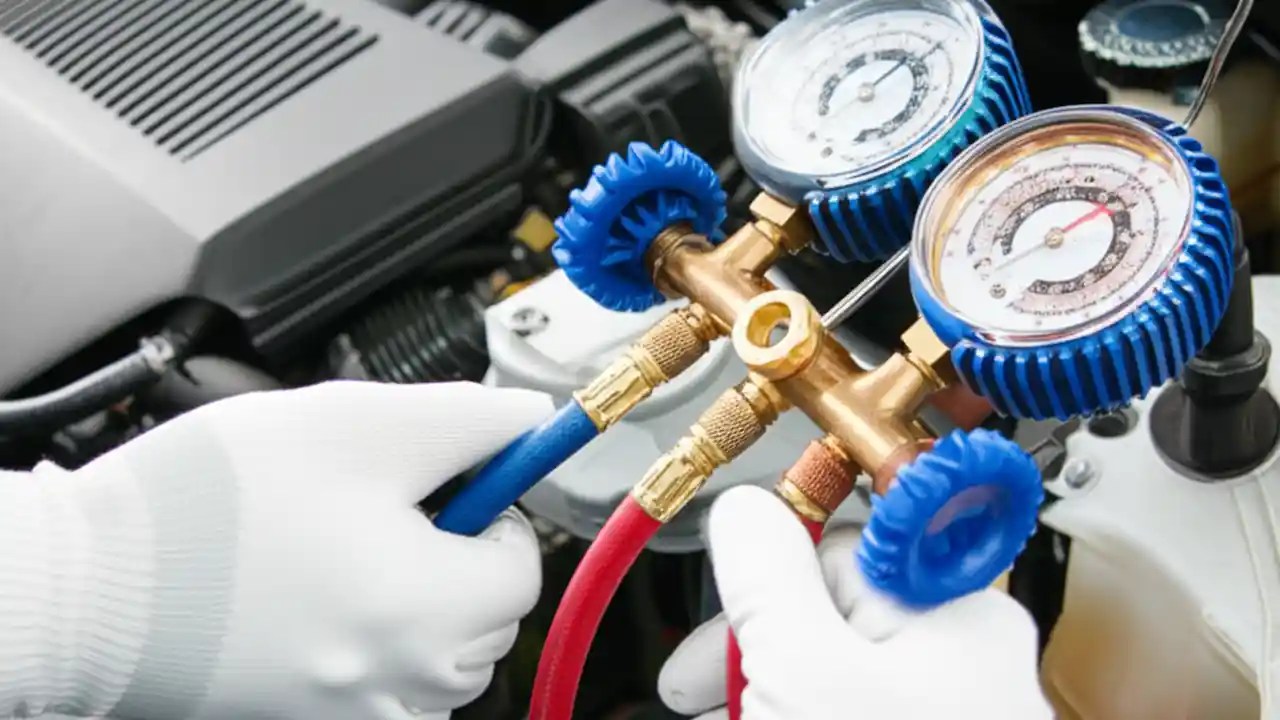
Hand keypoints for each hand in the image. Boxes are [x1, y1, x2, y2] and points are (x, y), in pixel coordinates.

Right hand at [0, 381, 551, 719]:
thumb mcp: (359, 424)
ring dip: (425, 604)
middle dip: (461, 558)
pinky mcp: (311, 719)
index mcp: (424, 610)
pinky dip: (379, 643)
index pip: (523, 571)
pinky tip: (322, 598)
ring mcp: (353, 712)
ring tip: (348, 551)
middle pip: (489, 622)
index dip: (493, 511)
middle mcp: (399, 681)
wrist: (88, 584)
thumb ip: (467, 421)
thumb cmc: (211, 506)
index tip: (451, 484)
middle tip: (390, 510)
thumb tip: (529, 422)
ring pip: (441, 659)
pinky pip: (386, 686)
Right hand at [658, 486, 1053, 719]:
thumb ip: (769, 573)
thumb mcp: (802, 670)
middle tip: (698, 695)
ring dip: (770, 697)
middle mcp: (969, 660)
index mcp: (953, 612)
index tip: (715, 619)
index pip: (837, 553)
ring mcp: (958, 716)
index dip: (761, 586)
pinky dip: (804, 718)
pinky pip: (859, 717)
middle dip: (754, 657)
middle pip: (831, 622)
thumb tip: (748, 507)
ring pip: (838, 680)